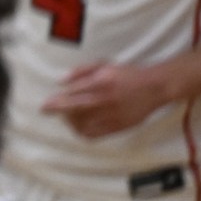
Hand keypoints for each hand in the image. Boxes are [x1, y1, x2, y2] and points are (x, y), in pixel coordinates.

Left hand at [45, 62, 171, 139]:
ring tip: (65, 116)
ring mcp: (113, 115)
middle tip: (46, 111)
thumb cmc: (126, 74)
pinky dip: (82, 132)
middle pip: (74, 109)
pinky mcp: (119, 127)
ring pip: (82, 123)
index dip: (56, 101)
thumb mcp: (104, 65)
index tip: (45, 105)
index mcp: (102, 82)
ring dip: (69, 121)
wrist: (155, 88)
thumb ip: (81, 71)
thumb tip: (61, 82)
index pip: (72, 94)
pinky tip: (78, 126)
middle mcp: (106, 99)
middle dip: (57, 111)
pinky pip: (95, 134)